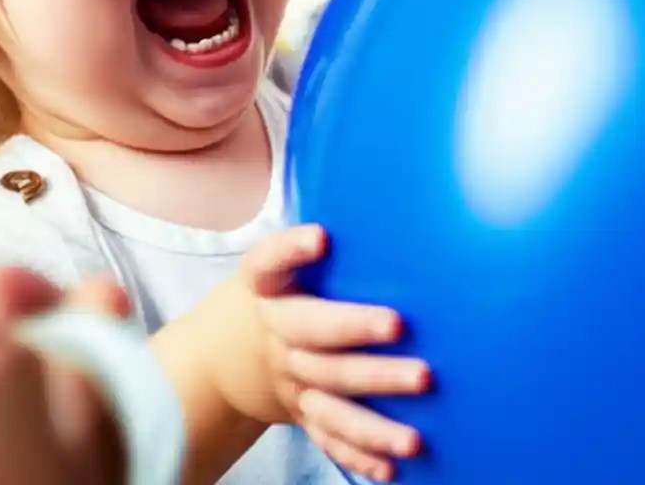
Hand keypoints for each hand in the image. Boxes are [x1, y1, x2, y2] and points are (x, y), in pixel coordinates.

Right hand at [241, 226, 429, 482]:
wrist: (222, 354)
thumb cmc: (272, 294)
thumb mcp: (276, 260)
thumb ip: (308, 238)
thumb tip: (375, 188)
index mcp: (269, 292)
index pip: (271, 265)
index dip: (292, 249)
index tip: (322, 238)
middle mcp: (278, 338)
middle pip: (320, 348)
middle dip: (369, 359)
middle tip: (422, 370)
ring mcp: (291, 381)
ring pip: (330, 405)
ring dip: (372, 424)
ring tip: (414, 438)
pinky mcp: (301, 412)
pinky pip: (328, 437)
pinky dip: (357, 455)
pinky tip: (392, 466)